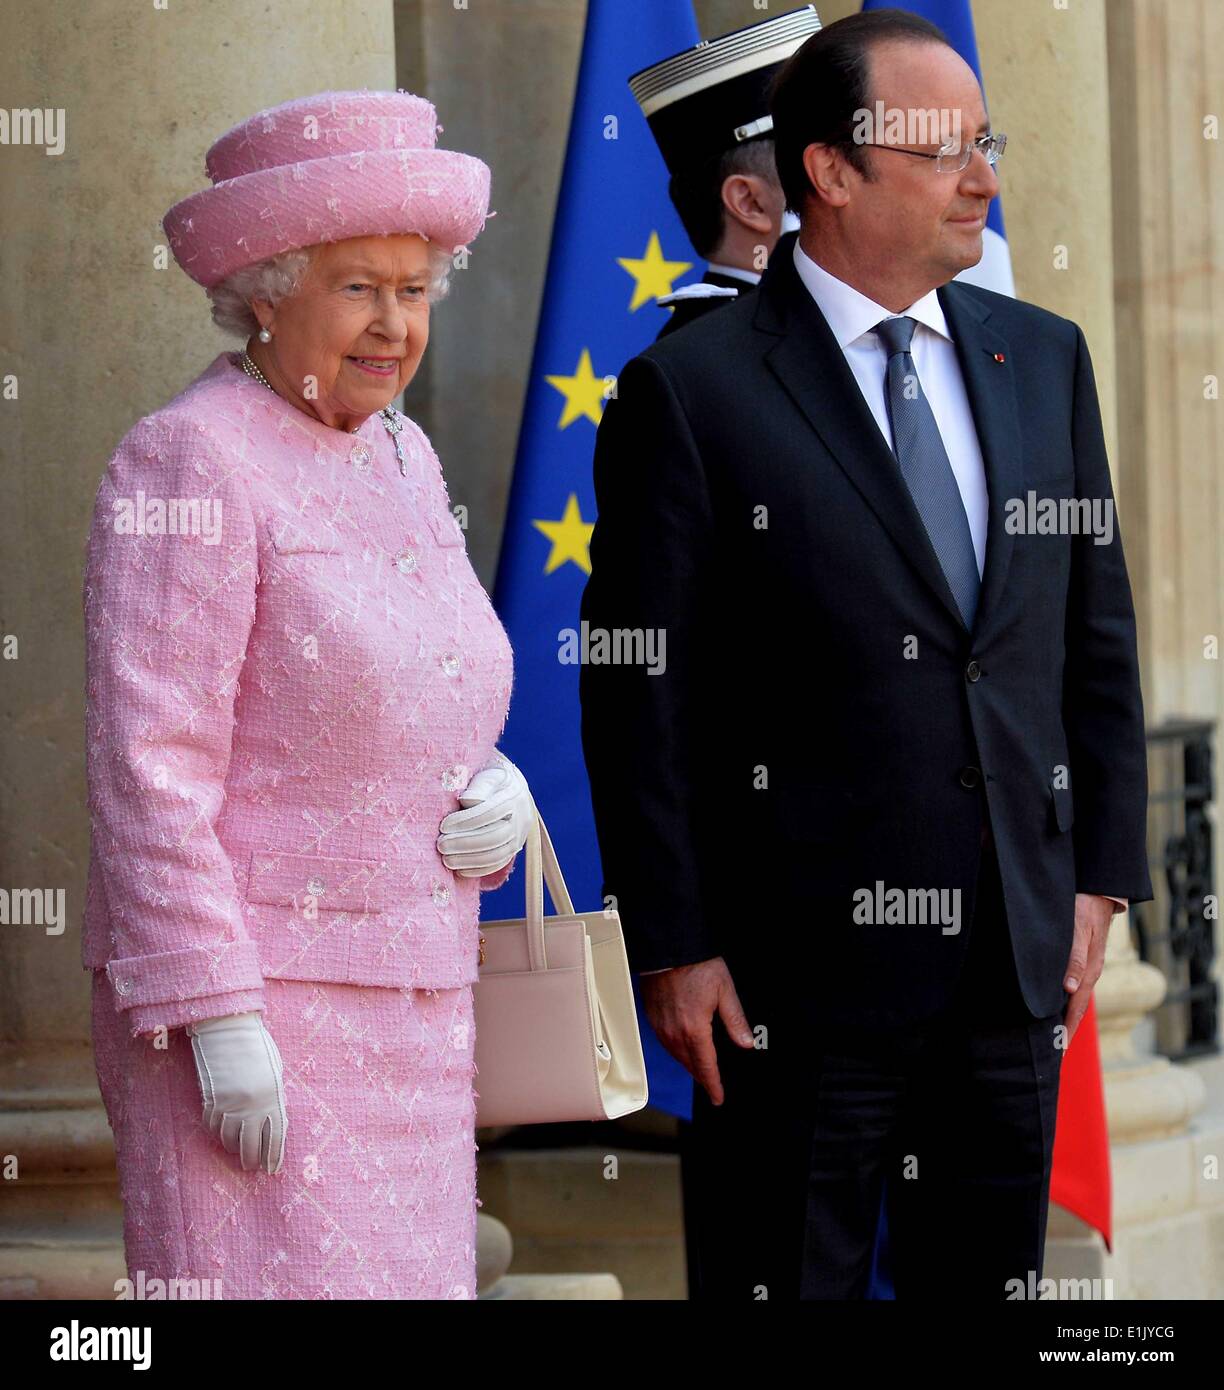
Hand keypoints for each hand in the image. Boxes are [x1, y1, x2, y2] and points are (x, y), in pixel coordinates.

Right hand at [186, 1010, 286, 1173]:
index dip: (273, 1155)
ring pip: (229, 1139)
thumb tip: (273, 1119)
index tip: (272, 1169)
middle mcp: (250, 1106)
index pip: (275, 1136)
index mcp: (272, 1097)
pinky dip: (217, 1134)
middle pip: (251, 1144)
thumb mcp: (274, 1072)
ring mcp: (228, 1105)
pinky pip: (213, 1126)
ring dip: (234, 1149)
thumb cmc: (256, 1047)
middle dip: (252, 1159)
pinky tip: (222, 1136)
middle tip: (253, 1167)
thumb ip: (273, 1096)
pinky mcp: (210, 1101)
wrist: (228, 1030)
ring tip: (238, 1154)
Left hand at [437, 751, 534, 877]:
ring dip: (470, 859)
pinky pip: (498, 864)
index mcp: (513, 795)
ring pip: (497, 853)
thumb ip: (479, 785)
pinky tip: (460, 870)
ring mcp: (519, 836)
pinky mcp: (513, 849)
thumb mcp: (486, 775)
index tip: (443, 826)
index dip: (466, 821)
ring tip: (446, 860)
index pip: (491, 811)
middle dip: (465, 842)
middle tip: (440, 845)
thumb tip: (467, 800)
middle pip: (495, 835)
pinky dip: (479, 869)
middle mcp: (520, 817)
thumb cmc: (490, 781)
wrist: (511, 790)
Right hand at [640, 957, 754, 1105]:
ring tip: (700, 1070)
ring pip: (676, 1055)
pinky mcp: (652, 1017)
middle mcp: (674, 1032)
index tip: (718, 1097)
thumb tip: (747, 1043)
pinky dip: (676, 1051)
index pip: (705, 1066)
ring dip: (689, 1065)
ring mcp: (660, 1026)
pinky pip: (665, 1043)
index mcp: (694, 1029)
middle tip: (712, 1086)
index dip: (713, 1084)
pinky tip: (684, 1048)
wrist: (668, 948)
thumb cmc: (697, 965)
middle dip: (702, 1077)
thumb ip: (736, 1020)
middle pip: (689, 1064)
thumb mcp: (725, 990)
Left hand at [1062, 894, 1113, 1044]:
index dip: (1068, 1027)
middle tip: (1055, 1049)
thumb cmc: (1085, 908)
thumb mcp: (1078, 930)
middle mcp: (1091, 971)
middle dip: (1067, 1028)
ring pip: (1076, 996)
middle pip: (1078, 1006)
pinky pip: (1075, 984)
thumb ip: (1075, 958)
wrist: (1099, 891)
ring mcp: (1089, 965)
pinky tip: (1057, 1002)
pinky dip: (1067, 999)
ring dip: (1067, 1015)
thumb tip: (1069, 989)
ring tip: (1056, 1032)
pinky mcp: (1085, 957)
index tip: (1060, 1047)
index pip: (1077, 1006)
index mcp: (1090, 969)